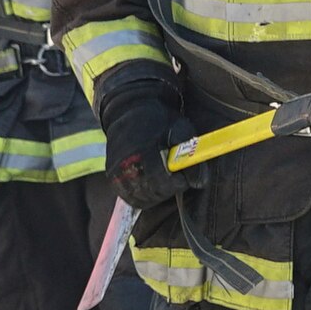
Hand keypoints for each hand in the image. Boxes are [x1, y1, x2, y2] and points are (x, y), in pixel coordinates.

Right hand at [99, 83, 196, 210]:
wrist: (130, 110)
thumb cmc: (160, 121)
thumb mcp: (181, 129)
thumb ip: (191, 156)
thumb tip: (198, 183)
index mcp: (144, 152)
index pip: (165, 183)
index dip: (179, 182)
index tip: (182, 174)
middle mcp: (127, 165)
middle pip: (154, 193)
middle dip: (169, 188)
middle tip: (173, 175)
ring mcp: (117, 173)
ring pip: (141, 198)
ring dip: (156, 193)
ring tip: (162, 177)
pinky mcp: (112, 177)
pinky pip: (129, 197)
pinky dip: (142, 195)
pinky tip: (150, 183)